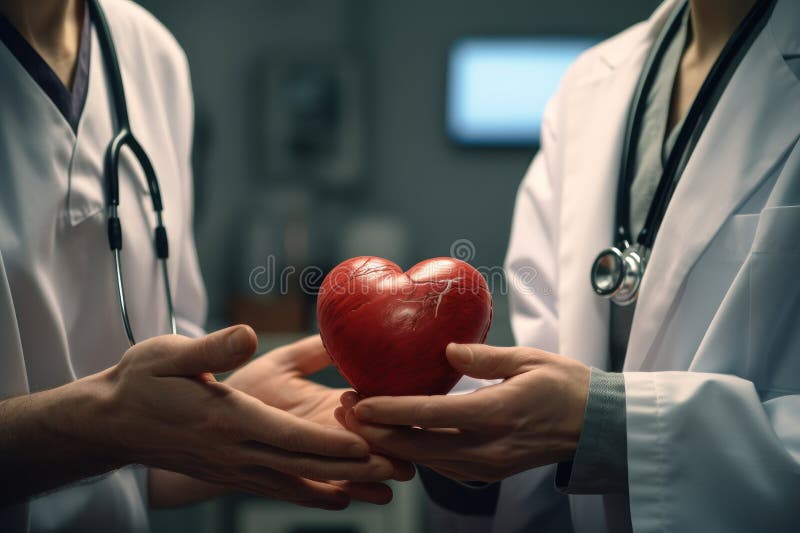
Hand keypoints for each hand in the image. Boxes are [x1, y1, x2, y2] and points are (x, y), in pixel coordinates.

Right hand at [99, 326, 397, 509]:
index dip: (330, 442)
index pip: (287, 436)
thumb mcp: (170, 355)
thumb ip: (212, 349)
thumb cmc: (142, 381)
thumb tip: (248, 335)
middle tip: (399, 468)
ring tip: (383, 488)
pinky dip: (312, 494)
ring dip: (342, 485)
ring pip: (296, 483)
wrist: (112, 422)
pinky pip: (279, 489)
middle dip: (353, 469)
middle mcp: (235, 452)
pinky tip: (339, 497)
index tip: (368, 445)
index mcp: (226, 420)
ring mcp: (234, 469)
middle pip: (304, 465)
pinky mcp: (232, 475)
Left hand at [337, 343, 589, 482]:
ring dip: (389, 442)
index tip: (357, 402)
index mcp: (496, 414)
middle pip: (417, 447)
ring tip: (357, 420)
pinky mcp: (489, 471)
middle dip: (375, 432)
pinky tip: (394, 435)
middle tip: (341, 409)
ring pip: (425, 460)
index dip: (389, 411)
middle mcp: (488, 448)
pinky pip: (442, 465)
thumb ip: (485, 357)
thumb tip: (446, 350)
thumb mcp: (530, 360)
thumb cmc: (567, 386)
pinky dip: (413, 451)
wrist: (598, 426)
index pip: (430, 416)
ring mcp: (488, 465)